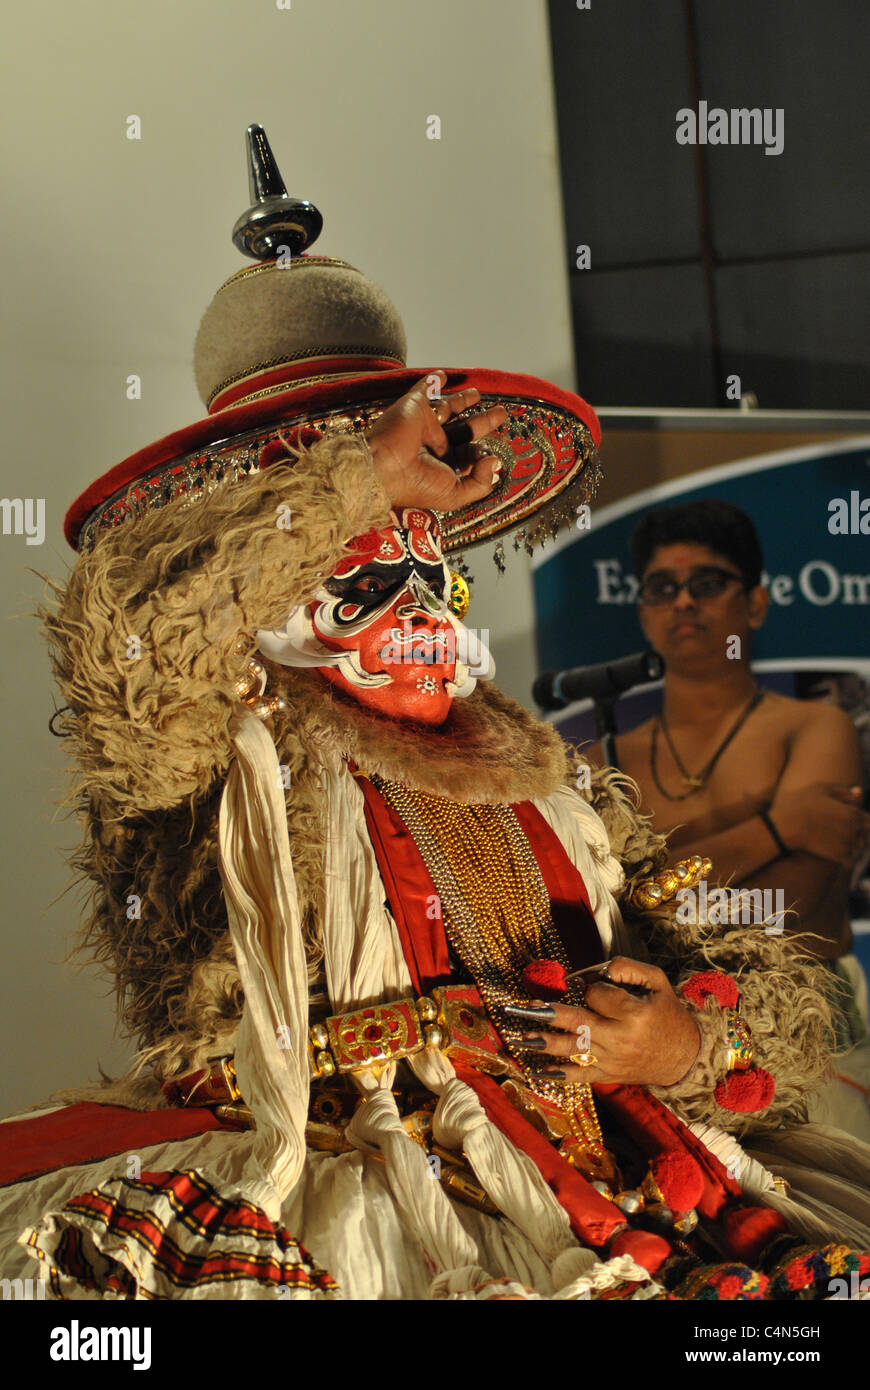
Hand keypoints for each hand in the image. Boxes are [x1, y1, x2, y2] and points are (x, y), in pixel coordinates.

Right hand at [365, 371, 507, 510]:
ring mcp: (424, 424)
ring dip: (462, 400)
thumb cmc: (415, 484)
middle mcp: (433, 445)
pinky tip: (442, 376)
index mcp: (441, 466)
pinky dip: (432, 381)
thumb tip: (494, 461)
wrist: (383, 467)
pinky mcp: (414, 406)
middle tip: (499, 413)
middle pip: (463, 429)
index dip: (480, 452)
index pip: (466, 455)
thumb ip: (480, 483)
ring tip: (477, 394)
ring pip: (447, 408)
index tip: (486, 452)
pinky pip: (424, 389)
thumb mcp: (455, 495)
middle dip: (482, 421)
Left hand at [518, 956, 701, 1087]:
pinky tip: (535, 1072)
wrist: (686, 1058)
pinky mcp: (608, 1075)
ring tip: (518, 1038)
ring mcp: (612, 1060)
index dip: (591, 989)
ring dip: (543, 1043)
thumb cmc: (669, 1015)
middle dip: (548, 1015)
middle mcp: (620, 1039)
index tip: (594, 989)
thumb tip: (599, 968)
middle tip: (521, 1009)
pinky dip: (557, 1075)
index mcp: (634, 1014)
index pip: (597, 996)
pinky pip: (579, 1076)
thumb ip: (629, 968)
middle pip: (577, 1023)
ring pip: (572, 1049)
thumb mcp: (658, 983)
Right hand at [768, 782, 868, 866]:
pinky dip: (846, 858)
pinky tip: (834, 852)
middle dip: (859, 835)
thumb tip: (858, 791)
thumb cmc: (800, 804)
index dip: (862, 822)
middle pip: (866, 835)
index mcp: (852, 812)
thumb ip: (842, 790)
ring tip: (835, 842)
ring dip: (853, 847)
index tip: (848, 822)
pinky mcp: (839, 857)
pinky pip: (850, 860)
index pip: (868, 820)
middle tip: (838, 833)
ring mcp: (847, 844)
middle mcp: (853, 829)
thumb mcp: (820, 788)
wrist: (786, 827)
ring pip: (859, 848)